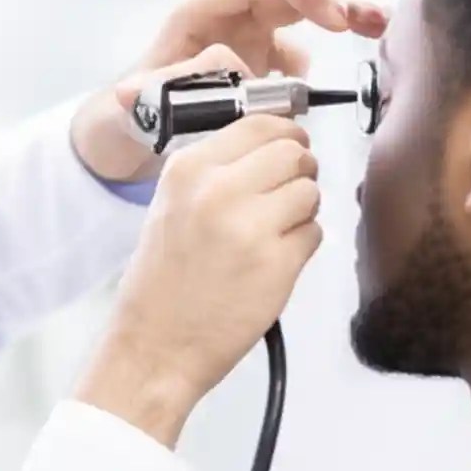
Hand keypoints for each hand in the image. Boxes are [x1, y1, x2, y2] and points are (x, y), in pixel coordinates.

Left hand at [71, 0, 387, 181]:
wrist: (127, 134)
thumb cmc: (128, 111)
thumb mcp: (136, 100)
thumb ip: (163, 86)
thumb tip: (191, 74)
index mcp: (202, 17)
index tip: (331, 13)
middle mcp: (228, 23)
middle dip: (330, 0)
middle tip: (368, 18)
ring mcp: (246, 44)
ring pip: (299, 24)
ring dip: (336, 22)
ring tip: (375, 31)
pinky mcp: (257, 72)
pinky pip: (293, 64)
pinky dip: (315, 70)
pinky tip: (333, 83)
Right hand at [74, 114, 321, 446]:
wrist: (155, 347)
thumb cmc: (161, 283)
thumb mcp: (171, 205)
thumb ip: (217, 170)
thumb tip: (275, 143)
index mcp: (189, 169)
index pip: (261, 123)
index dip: (285, 136)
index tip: (287, 149)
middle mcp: (219, 189)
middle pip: (294, 151)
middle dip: (299, 171)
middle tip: (286, 195)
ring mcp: (250, 226)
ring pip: (310, 190)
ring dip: (302, 210)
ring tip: (272, 234)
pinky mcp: (277, 263)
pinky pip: (315, 233)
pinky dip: (302, 246)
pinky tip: (271, 263)